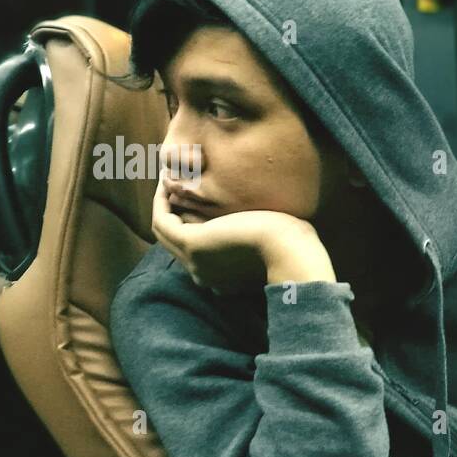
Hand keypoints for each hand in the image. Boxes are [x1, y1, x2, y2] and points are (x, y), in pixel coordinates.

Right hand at [151, 170, 332, 293]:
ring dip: (162, 204)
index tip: (190, 197)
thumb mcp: (272, 239)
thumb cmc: (295, 244)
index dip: (189, 223)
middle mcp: (203, 274)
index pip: (194, 252)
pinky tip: (167, 180)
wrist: (293, 253)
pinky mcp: (192, 244)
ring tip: (167, 178)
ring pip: (164, 232)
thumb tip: (257, 218)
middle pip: (173, 243)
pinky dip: (161, 201)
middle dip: (170, 212)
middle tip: (172, 184)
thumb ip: (257, 233)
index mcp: (222, 278)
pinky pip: (163, 221)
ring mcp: (195, 262)